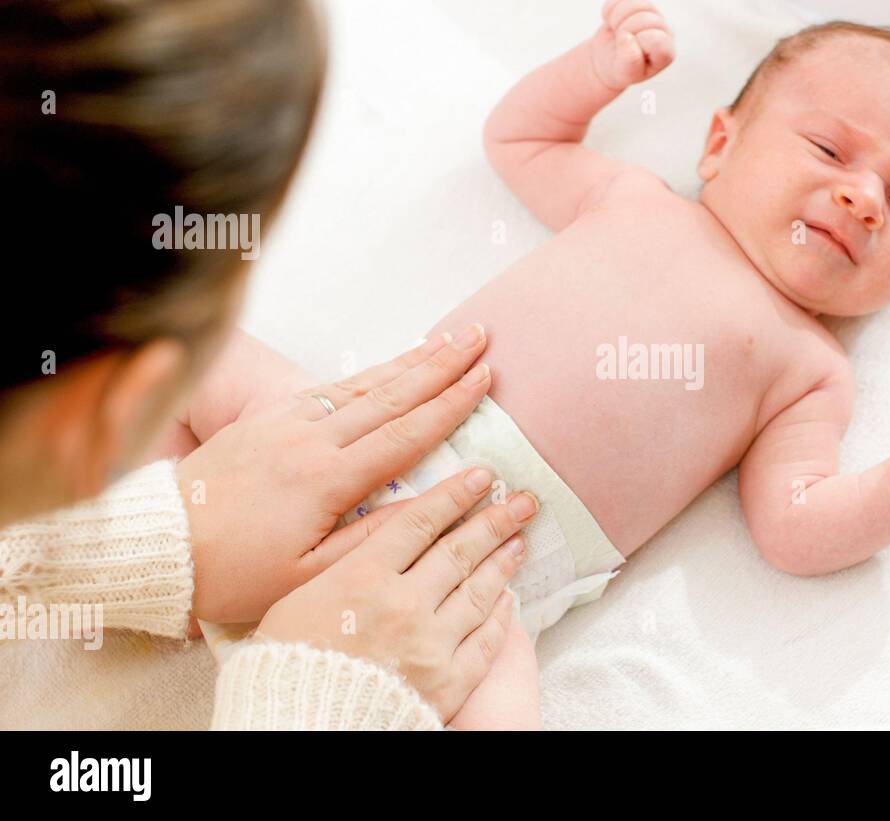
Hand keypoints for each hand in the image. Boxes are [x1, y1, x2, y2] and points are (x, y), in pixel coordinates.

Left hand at [177, 324, 491, 624]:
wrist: (159, 547)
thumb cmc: (234, 572)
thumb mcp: (311, 574)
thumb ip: (375, 536)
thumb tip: (432, 505)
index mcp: (325, 479)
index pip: (405, 435)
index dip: (450, 406)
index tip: (485, 380)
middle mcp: (309, 440)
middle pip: (391, 396)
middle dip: (441, 367)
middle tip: (480, 339)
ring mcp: (284, 424)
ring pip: (362, 385)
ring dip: (410, 362)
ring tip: (448, 341)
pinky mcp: (264, 420)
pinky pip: (327, 390)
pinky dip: (365, 374)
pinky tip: (388, 366)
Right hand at [256, 466, 537, 722]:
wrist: (299, 723)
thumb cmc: (287, 660)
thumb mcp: (299, 597)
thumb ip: (346, 563)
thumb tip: (384, 534)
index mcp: (363, 576)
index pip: (420, 522)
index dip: (455, 496)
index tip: (482, 478)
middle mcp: (403, 603)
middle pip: (459, 551)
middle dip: (495, 521)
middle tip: (524, 502)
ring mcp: (430, 643)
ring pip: (478, 592)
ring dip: (502, 563)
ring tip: (519, 541)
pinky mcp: (447, 681)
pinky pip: (484, 642)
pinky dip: (501, 618)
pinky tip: (509, 600)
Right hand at [590, 0, 674, 91]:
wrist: (607, 58)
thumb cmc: (620, 69)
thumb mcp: (624, 74)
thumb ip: (629, 61)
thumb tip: (627, 38)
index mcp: (666, 52)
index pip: (655, 38)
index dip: (636, 43)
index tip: (628, 53)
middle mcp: (664, 31)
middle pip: (644, 19)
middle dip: (624, 31)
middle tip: (619, 43)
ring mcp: (652, 14)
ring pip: (635, 3)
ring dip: (617, 18)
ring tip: (616, 32)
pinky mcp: (638, 4)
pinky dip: (610, 10)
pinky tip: (612, 23)